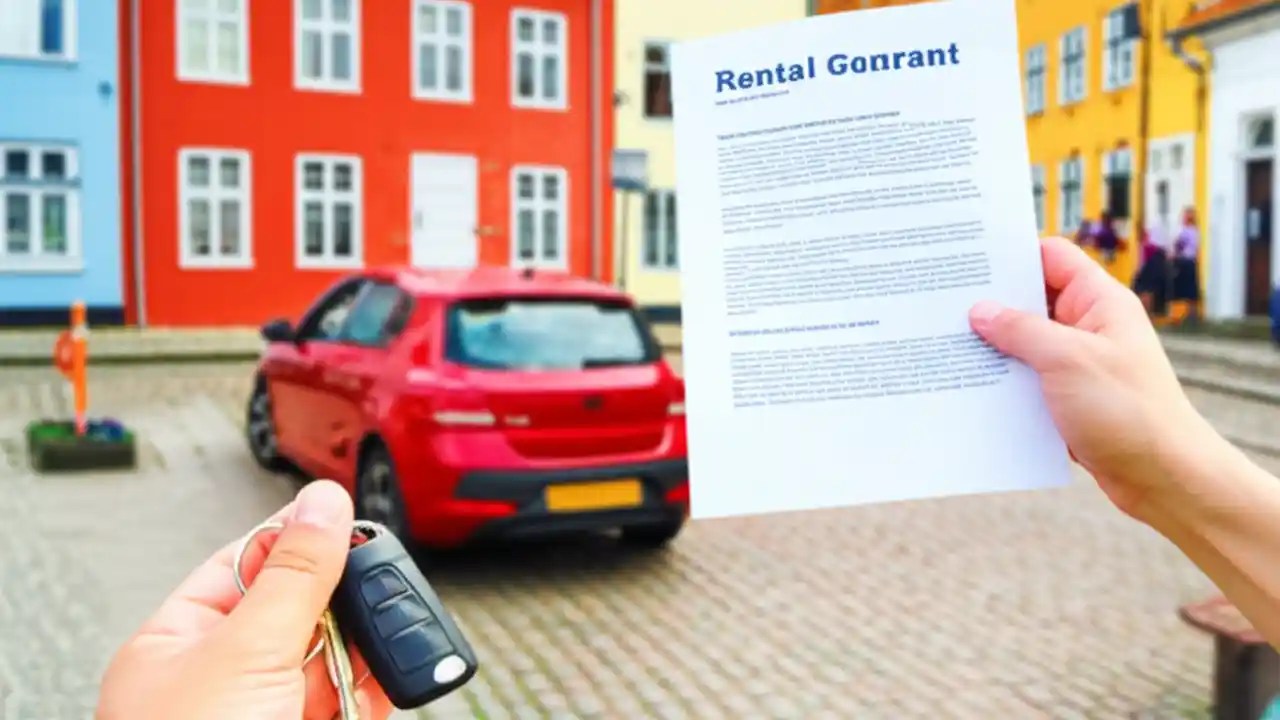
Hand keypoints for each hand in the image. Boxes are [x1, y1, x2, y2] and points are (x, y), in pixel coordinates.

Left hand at [96, 481, 393, 719]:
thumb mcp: (246, 653)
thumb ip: (296, 575)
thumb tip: (323, 503)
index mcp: (178, 643)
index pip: (246, 562)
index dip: (297, 536)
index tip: (345, 517)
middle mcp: (220, 678)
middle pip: (299, 609)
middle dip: (339, 606)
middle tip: (374, 592)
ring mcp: (265, 715)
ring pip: (331, 660)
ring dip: (359, 656)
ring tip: (375, 654)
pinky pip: (350, 703)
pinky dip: (370, 697)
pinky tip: (373, 694)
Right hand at [967, 236, 1216, 523]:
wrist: (1163, 477)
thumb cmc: (1128, 411)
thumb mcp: (1067, 360)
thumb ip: (1020, 330)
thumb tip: (980, 311)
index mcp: (1099, 302)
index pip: (1051, 257)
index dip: (1013, 254)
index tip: (969, 260)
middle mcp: (1089, 327)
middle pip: (1031, 300)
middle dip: (991, 304)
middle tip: (944, 305)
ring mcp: (1078, 363)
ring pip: (1024, 343)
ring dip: (993, 348)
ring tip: (949, 348)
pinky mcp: (1068, 398)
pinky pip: (1026, 379)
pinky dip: (1002, 382)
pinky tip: (970, 388)